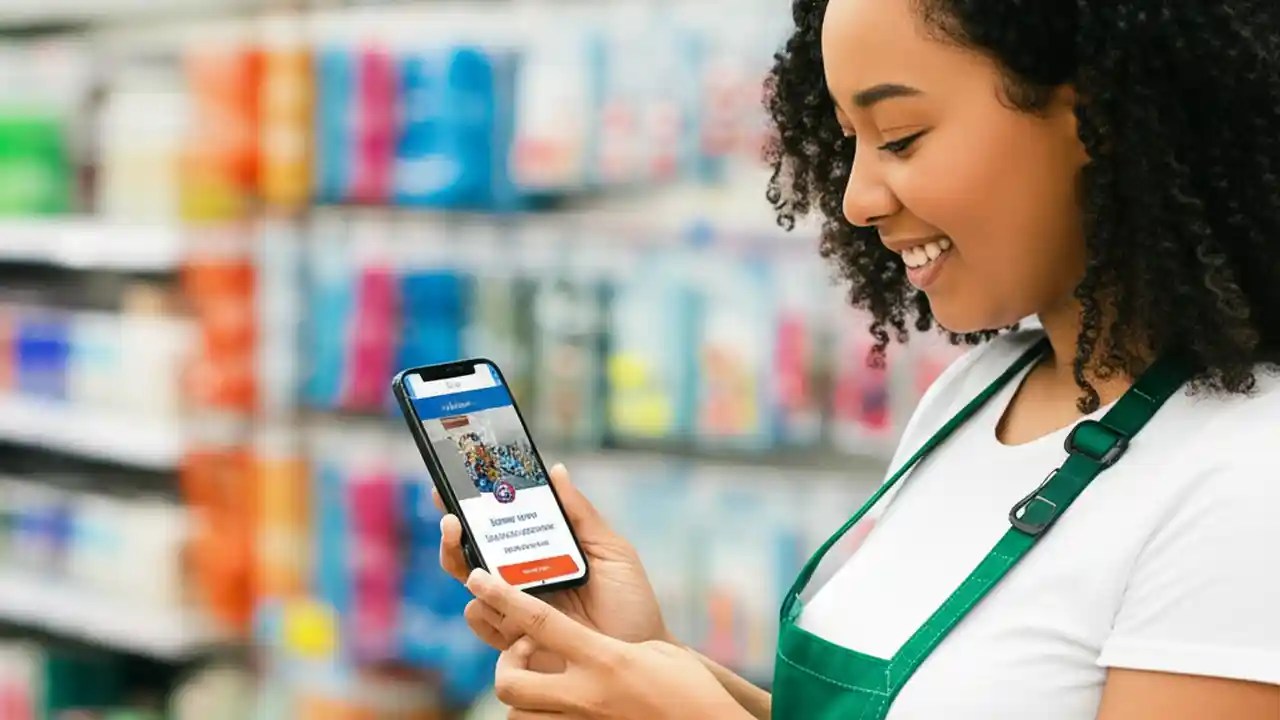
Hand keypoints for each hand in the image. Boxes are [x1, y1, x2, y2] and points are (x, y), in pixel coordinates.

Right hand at [435, 464, 671, 649]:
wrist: (641, 654)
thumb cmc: (630, 602)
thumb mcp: (610, 551)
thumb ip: (580, 514)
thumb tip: (556, 471)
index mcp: (538, 554)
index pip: (497, 526)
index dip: (470, 505)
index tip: (456, 483)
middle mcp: (519, 581)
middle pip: (469, 554)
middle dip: (452, 534)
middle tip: (452, 519)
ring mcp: (514, 610)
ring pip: (469, 587)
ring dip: (465, 571)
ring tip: (480, 566)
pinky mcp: (515, 642)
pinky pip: (483, 622)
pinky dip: (484, 610)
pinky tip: (505, 604)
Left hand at [468, 569, 747, 719]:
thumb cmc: (689, 691)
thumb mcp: (655, 652)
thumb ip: (611, 642)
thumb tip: (587, 638)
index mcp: (605, 658)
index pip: (540, 623)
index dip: (503, 598)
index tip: (476, 578)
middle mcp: (584, 695)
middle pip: (510, 682)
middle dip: (505, 666)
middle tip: (526, 652)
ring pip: (517, 714)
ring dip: (522, 697)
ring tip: (543, 681)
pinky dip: (539, 717)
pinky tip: (559, 707)